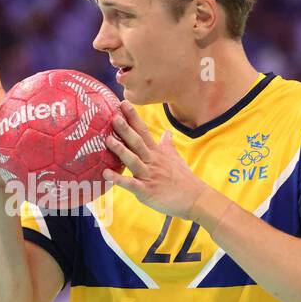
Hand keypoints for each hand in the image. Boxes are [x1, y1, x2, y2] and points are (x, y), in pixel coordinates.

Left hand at [102, 101, 209, 218]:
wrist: (194, 198)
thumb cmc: (183, 178)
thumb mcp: (175, 158)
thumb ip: (167, 144)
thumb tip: (167, 132)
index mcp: (157, 152)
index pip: (143, 131)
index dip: (133, 117)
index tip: (123, 103)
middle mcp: (152, 161)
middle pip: (137, 142)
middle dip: (125, 129)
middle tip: (114, 116)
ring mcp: (149, 175)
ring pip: (133, 160)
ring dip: (120, 150)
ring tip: (107, 140)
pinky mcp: (146, 191)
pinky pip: (131, 184)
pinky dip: (118, 179)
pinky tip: (106, 174)